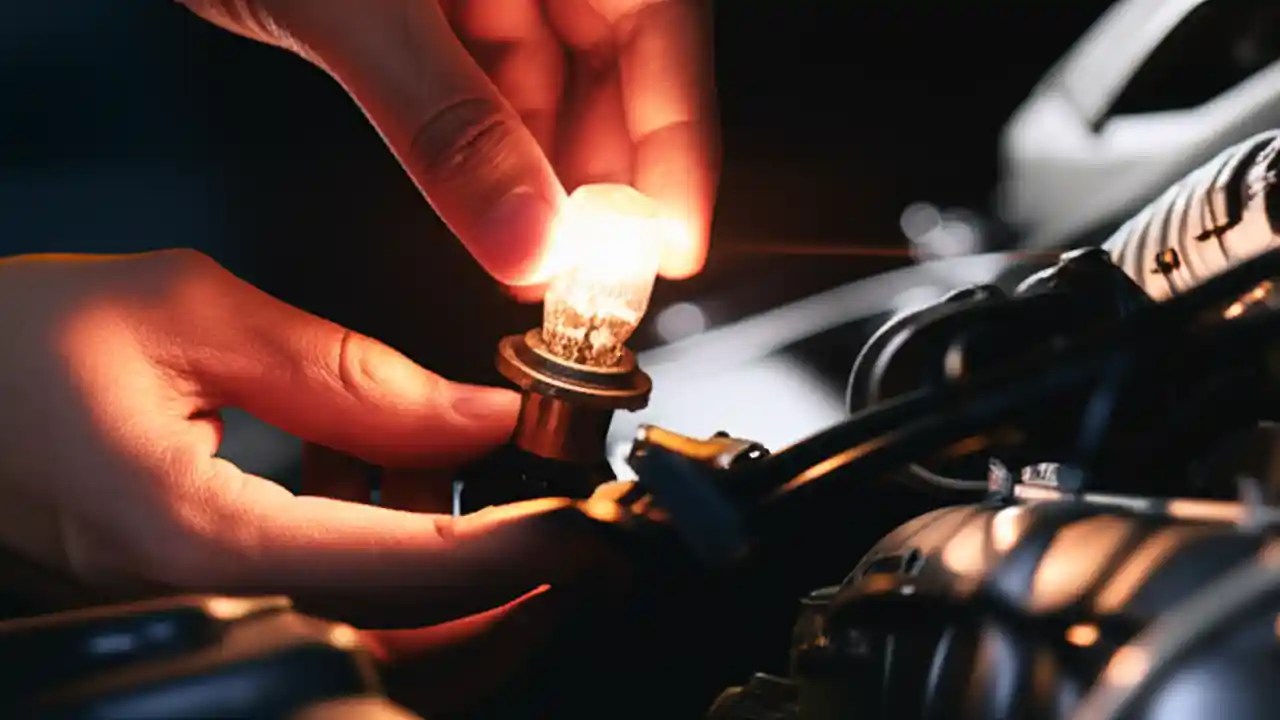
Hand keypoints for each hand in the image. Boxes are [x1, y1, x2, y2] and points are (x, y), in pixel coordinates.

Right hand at [0, 250, 615, 625]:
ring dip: (444, 559)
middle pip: (403, 634)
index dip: (515, 556)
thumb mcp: (186, 313)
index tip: (583, 531)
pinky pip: (322, 601)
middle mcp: (202, 601)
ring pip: (370, 627)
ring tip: (456, 463)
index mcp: (199, 538)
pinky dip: (382, 547)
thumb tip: (469, 412)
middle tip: (554, 511)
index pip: (403, 575)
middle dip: (501, 580)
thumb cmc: (5, 351)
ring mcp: (201, 612)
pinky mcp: (201, 600)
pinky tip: (376, 470)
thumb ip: (343, 371)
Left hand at [179, 0, 719, 286]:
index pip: (659, 27)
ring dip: (547, 175)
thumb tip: (529, 239)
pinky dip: (491, 150)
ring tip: (541, 261)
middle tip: (597, 275)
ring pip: (549, 81)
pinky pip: (484, 81)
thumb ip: (448, 126)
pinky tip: (493, 210)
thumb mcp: (359, 12)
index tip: (670, 242)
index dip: (677, 140)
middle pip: (616, 64)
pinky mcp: (429, 1)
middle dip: (607, 174)